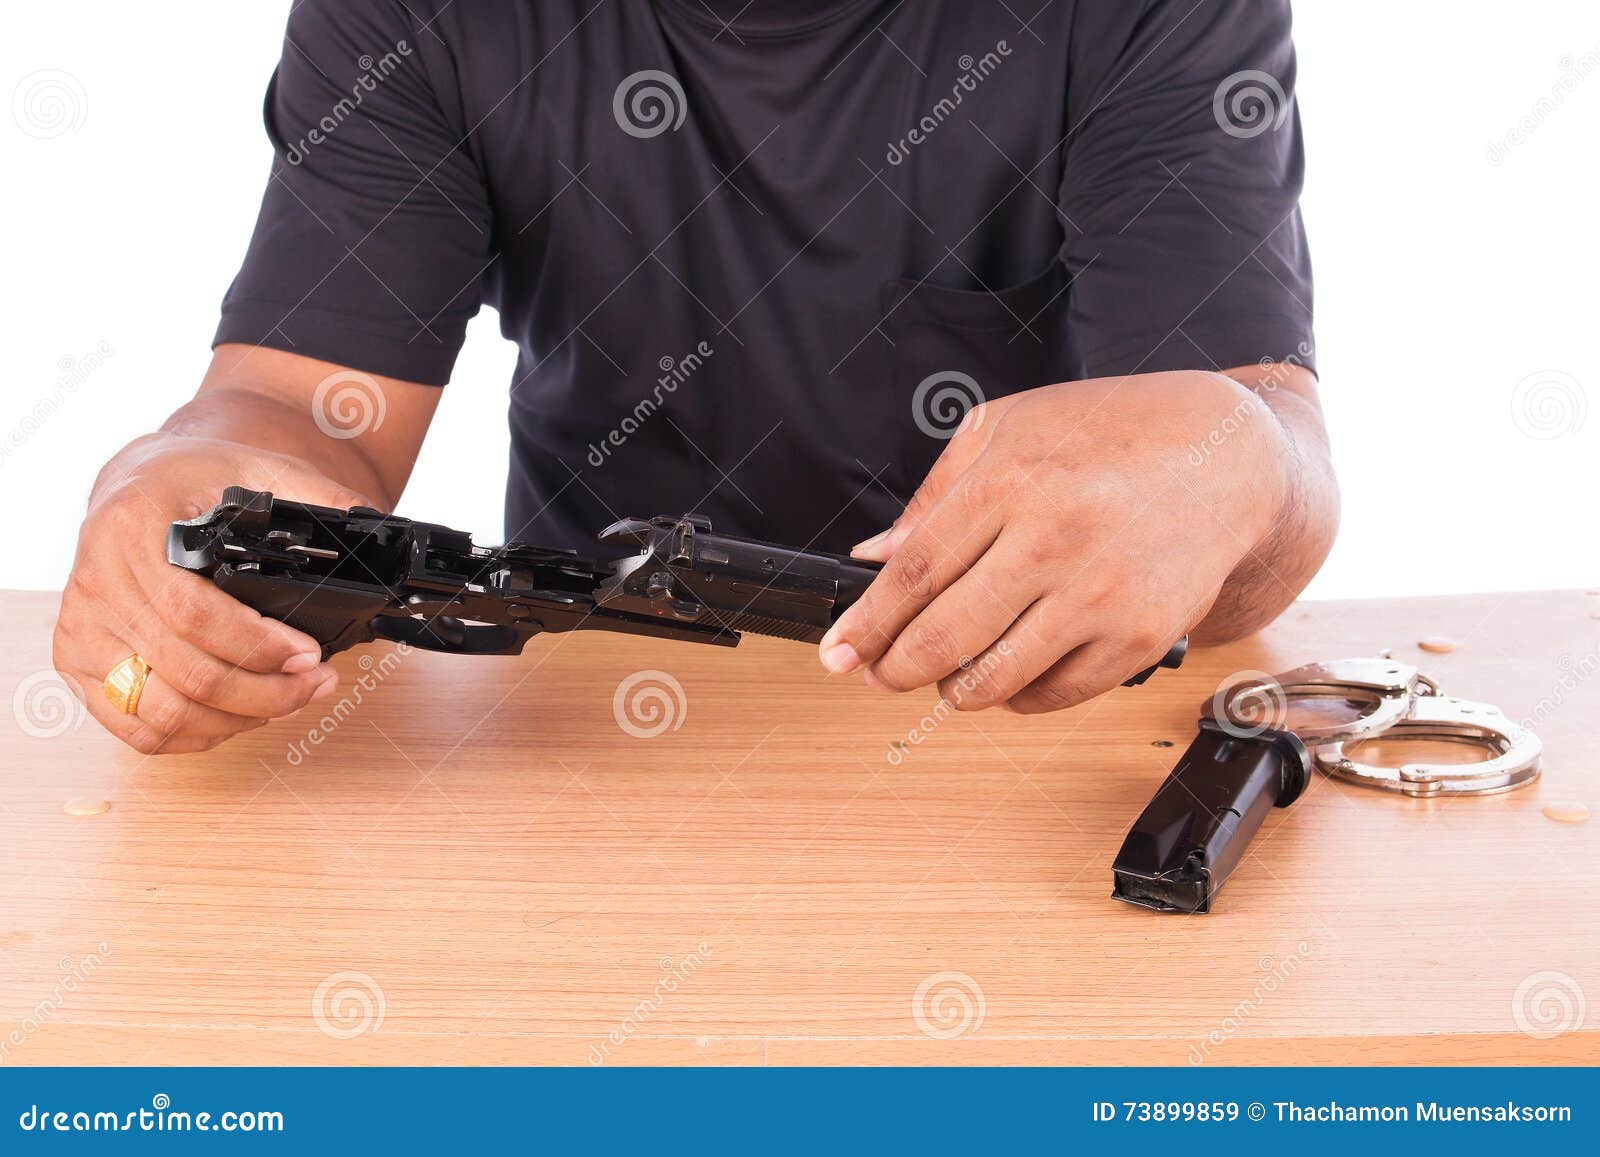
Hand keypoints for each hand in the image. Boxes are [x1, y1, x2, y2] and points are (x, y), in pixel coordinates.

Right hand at [53, 435, 378, 753]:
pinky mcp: (77, 663)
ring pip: (162, 713)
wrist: (139, 481)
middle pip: (185, 673)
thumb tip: (371, 523)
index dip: (259, 647)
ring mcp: (80, 630)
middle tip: (317, 683)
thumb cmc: (196, 479)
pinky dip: (197, 735)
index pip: (194, 615)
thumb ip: (314, 495)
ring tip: (289, 699)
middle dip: (266, 691)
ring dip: (238, 720)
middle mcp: (94, 583)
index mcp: (131, 529)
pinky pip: (136, 729)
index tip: (310, 655)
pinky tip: (240, 715)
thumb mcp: (256, 469)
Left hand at [817, 370, 1290, 711]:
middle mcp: (1054, 540)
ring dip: (951, 689)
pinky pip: (1053, 696)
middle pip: (942, 638)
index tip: (838, 654)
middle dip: (893, 669)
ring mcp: (1101, 596)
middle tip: (878, 674)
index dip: (865, 626)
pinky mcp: (1141, 637)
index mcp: (1010, 482)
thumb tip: (874, 559)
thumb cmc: (1113, 434)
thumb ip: (934, 497)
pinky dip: (1015, 697)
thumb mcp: (1006, 430)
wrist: (1230, 455)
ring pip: (993, 681)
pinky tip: (1006, 673)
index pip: (912, 576)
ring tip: (942, 674)